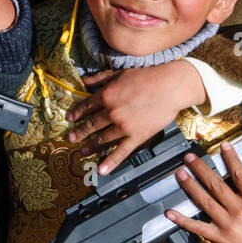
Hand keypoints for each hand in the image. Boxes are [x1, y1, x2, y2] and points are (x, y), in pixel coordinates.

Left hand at [67, 59, 206, 173]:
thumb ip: (100, 78)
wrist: (171, 86)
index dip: (76, 113)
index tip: (70, 119)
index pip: (86, 106)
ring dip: (90, 146)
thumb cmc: (147, 76)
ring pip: (102, 138)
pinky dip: (110, 162)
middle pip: (91, 124)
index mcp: (106, 95)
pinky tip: (101, 170)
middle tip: (71, 138)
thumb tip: (84, 80)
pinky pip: (121, 151)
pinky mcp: (137, 136)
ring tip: (82, 151)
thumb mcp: (120, 72)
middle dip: (79, 132)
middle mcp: (111, 112)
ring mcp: (123, 126)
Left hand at [164, 142, 241, 242]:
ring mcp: (227, 224)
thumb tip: (234, 176)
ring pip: (205, 201)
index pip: (240, 175)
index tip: (223, 147)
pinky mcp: (217, 236)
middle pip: (217, 185)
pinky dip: (182, 220)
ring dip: (190, 186)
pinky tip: (170, 212)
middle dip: (201, 169)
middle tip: (190, 158)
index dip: (231, 159)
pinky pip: (197, 226)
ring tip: (180, 174)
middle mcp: (239, 211)